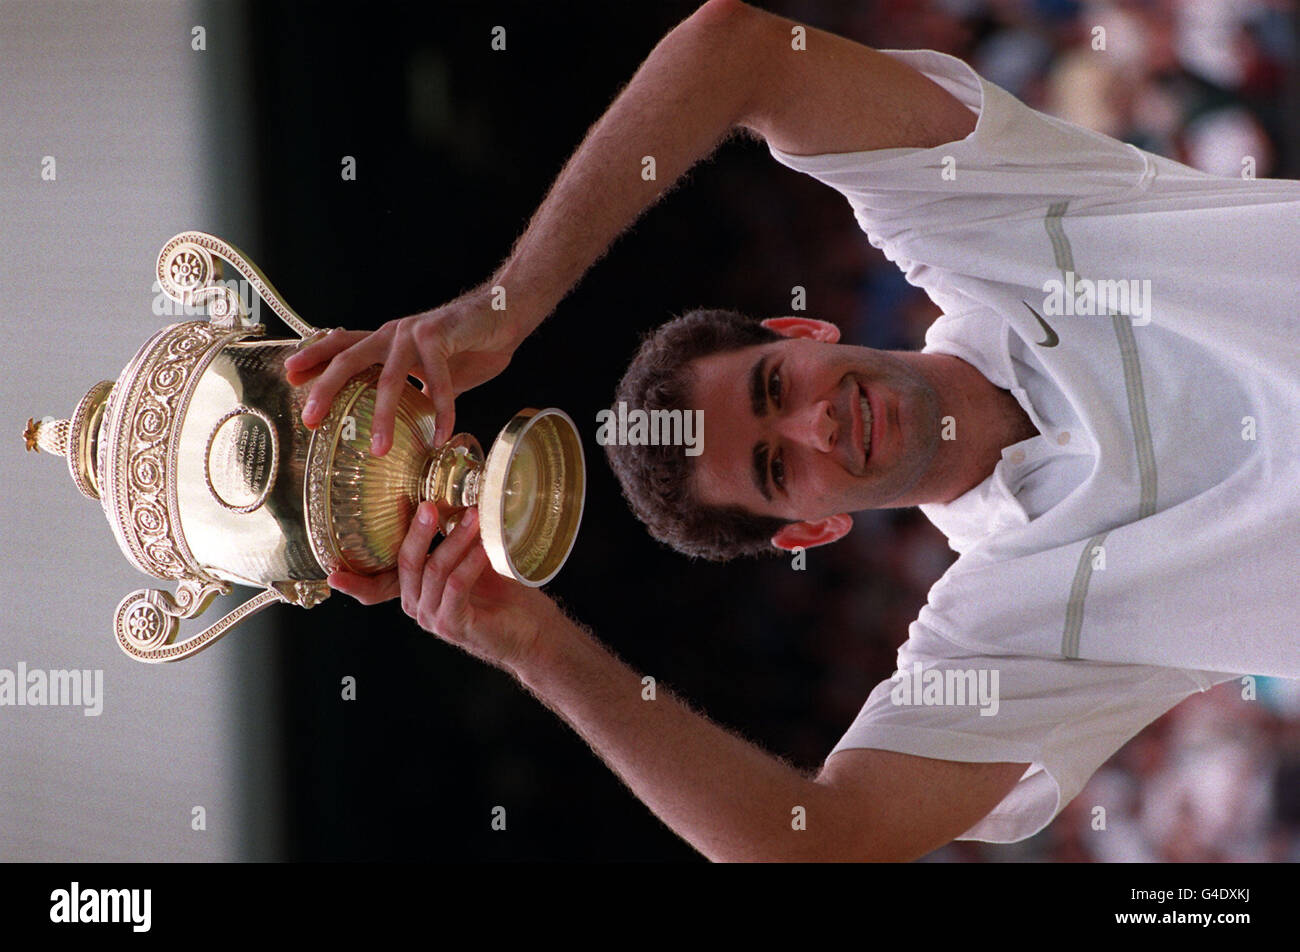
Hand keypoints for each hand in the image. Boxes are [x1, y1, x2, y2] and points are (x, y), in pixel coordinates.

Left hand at [284, 286, 523, 450]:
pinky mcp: (440, 337)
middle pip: (348, 360)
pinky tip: (442, 434)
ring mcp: (414, 334)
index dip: (315, 357)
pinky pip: (436, 382)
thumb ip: (419, 392)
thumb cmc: (474, 342)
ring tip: (380, 449)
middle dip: (325, 388)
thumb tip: (414, 424)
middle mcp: (395, 334)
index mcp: (389, 341)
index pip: (343, 345)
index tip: (290, 376)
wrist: (507, 314)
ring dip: (383, 417)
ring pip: (388, 378)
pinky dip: (440, 411)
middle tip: (310, 418)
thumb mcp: (437, 372)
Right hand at [328, 503, 557, 672]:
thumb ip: (451, 539)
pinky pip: (456, 586)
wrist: (532, 631)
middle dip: (416, 532)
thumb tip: (449, 496)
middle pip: (406, 564)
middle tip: (429, 505)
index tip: (332, 571)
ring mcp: (434, 618)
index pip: (375, 586)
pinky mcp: (455, 624)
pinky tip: (483, 547)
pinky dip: (469, 562)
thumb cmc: (503, 594)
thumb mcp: (470, 560)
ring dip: (454, 540)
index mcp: (414, 591)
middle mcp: (417, 606)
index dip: (354, 580)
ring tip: (474, 517)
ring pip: (433, 571)